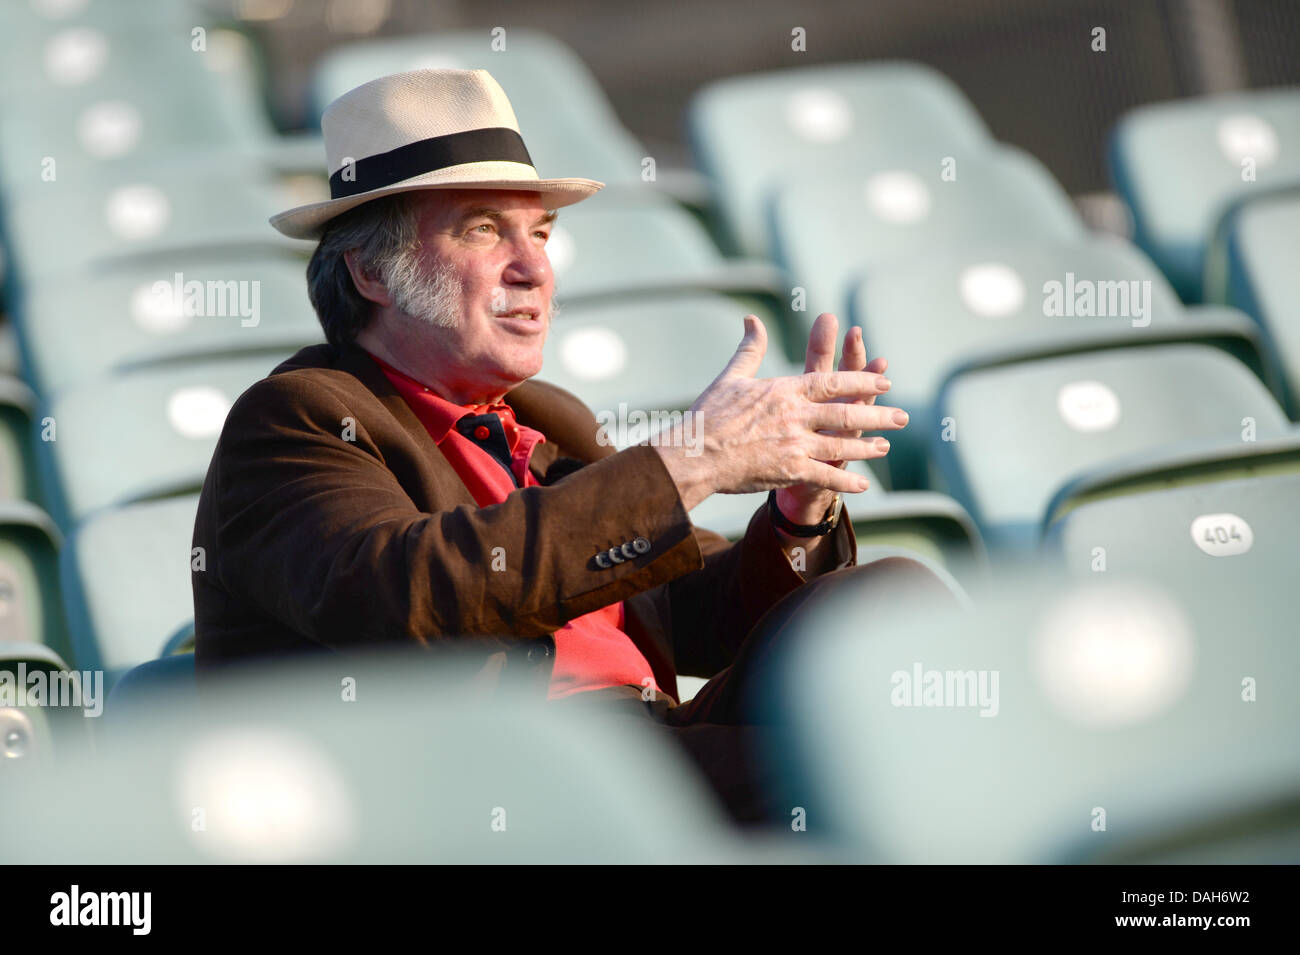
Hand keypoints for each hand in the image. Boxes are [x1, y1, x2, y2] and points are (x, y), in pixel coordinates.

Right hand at [650, 314, 905, 512]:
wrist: (695, 454)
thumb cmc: (709, 415)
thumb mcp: (732, 376)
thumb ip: (751, 348)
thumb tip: (753, 320)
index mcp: (784, 390)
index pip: (831, 381)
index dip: (861, 380)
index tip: (883, 380)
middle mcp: (794, 415)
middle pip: (845, 412)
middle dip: (878, 415)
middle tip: (902, 416)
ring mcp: (794, 444)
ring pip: (841, 444)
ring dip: (867, 447)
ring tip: (886, 447)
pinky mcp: (789, 470)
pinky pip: (825, 475)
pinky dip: (846, 481)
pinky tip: (863, 484)